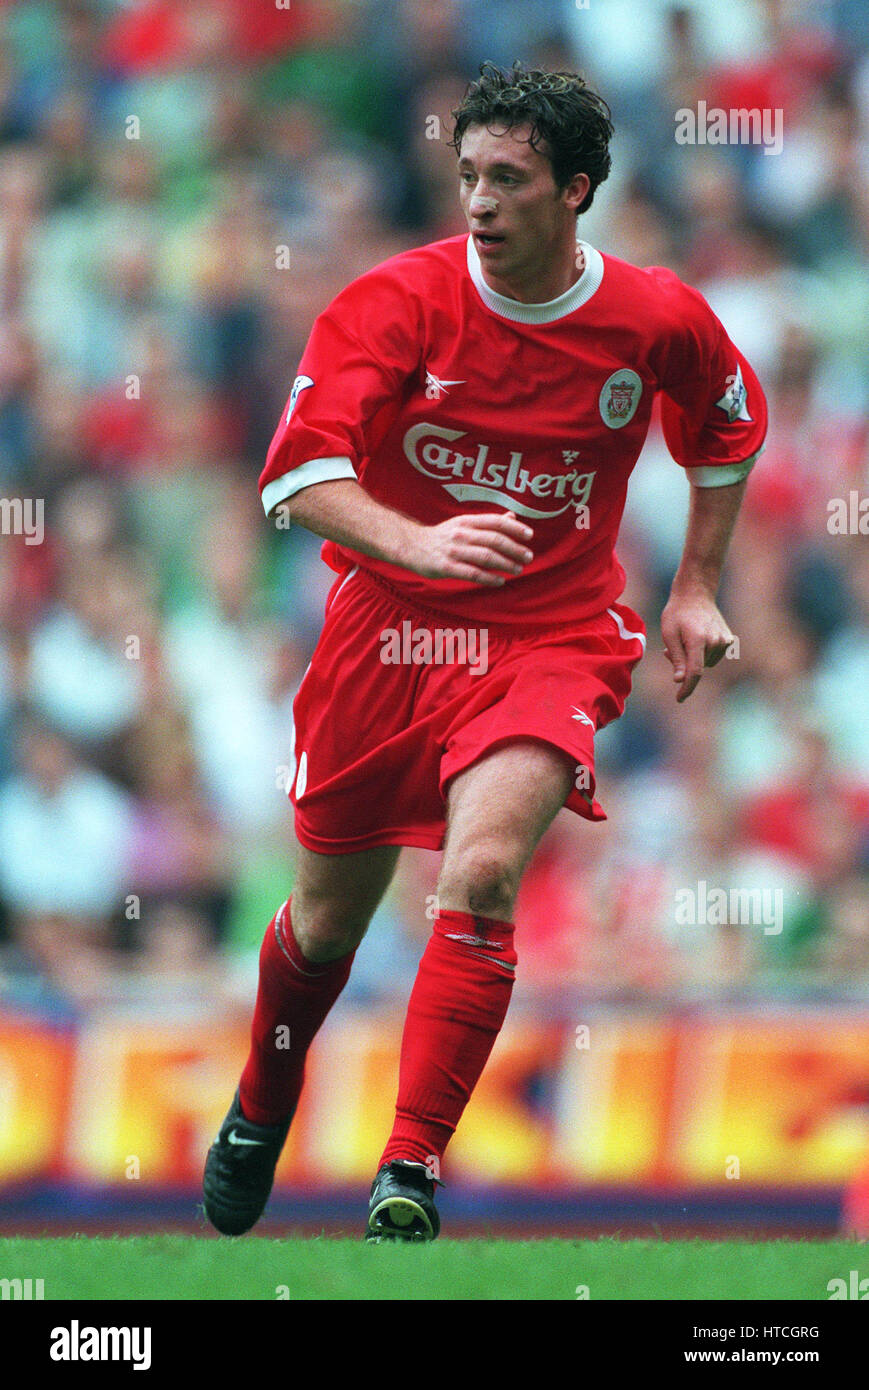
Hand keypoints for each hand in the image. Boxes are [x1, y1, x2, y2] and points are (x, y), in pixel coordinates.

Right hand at [405, 512, 534, 586]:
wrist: (411, 546)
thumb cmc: (442, 536)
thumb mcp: (463, 523)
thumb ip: (487, 522)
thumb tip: (512, 518)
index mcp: (466, 521)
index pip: (495, 522)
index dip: (514, 529)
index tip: (529, 536)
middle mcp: (461, 534)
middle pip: (494, 540)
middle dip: (515, 549)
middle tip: (528, 557)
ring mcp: (454, 551)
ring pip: (486, 557)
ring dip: (506, 564)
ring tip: (518, 569)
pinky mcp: (447, 568)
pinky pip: (473, 574)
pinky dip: (489, 578)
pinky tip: (500, 581)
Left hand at [661, 583, 733, 702]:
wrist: (696, 594)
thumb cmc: (677, 613)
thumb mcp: (669, 634)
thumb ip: (676, 658)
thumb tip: (681, 680)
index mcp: (698, 640)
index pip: (695, 672)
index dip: (687, 688)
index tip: (679, 699)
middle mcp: (716, 641)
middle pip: (698, 668)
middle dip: (684, 665)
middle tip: (671, 649)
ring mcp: (725, 640)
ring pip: (706, 664)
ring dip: (694, 659)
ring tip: (685, 640)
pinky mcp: (729, 640)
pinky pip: (713, 657)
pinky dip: (704, 654)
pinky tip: (698, 638)